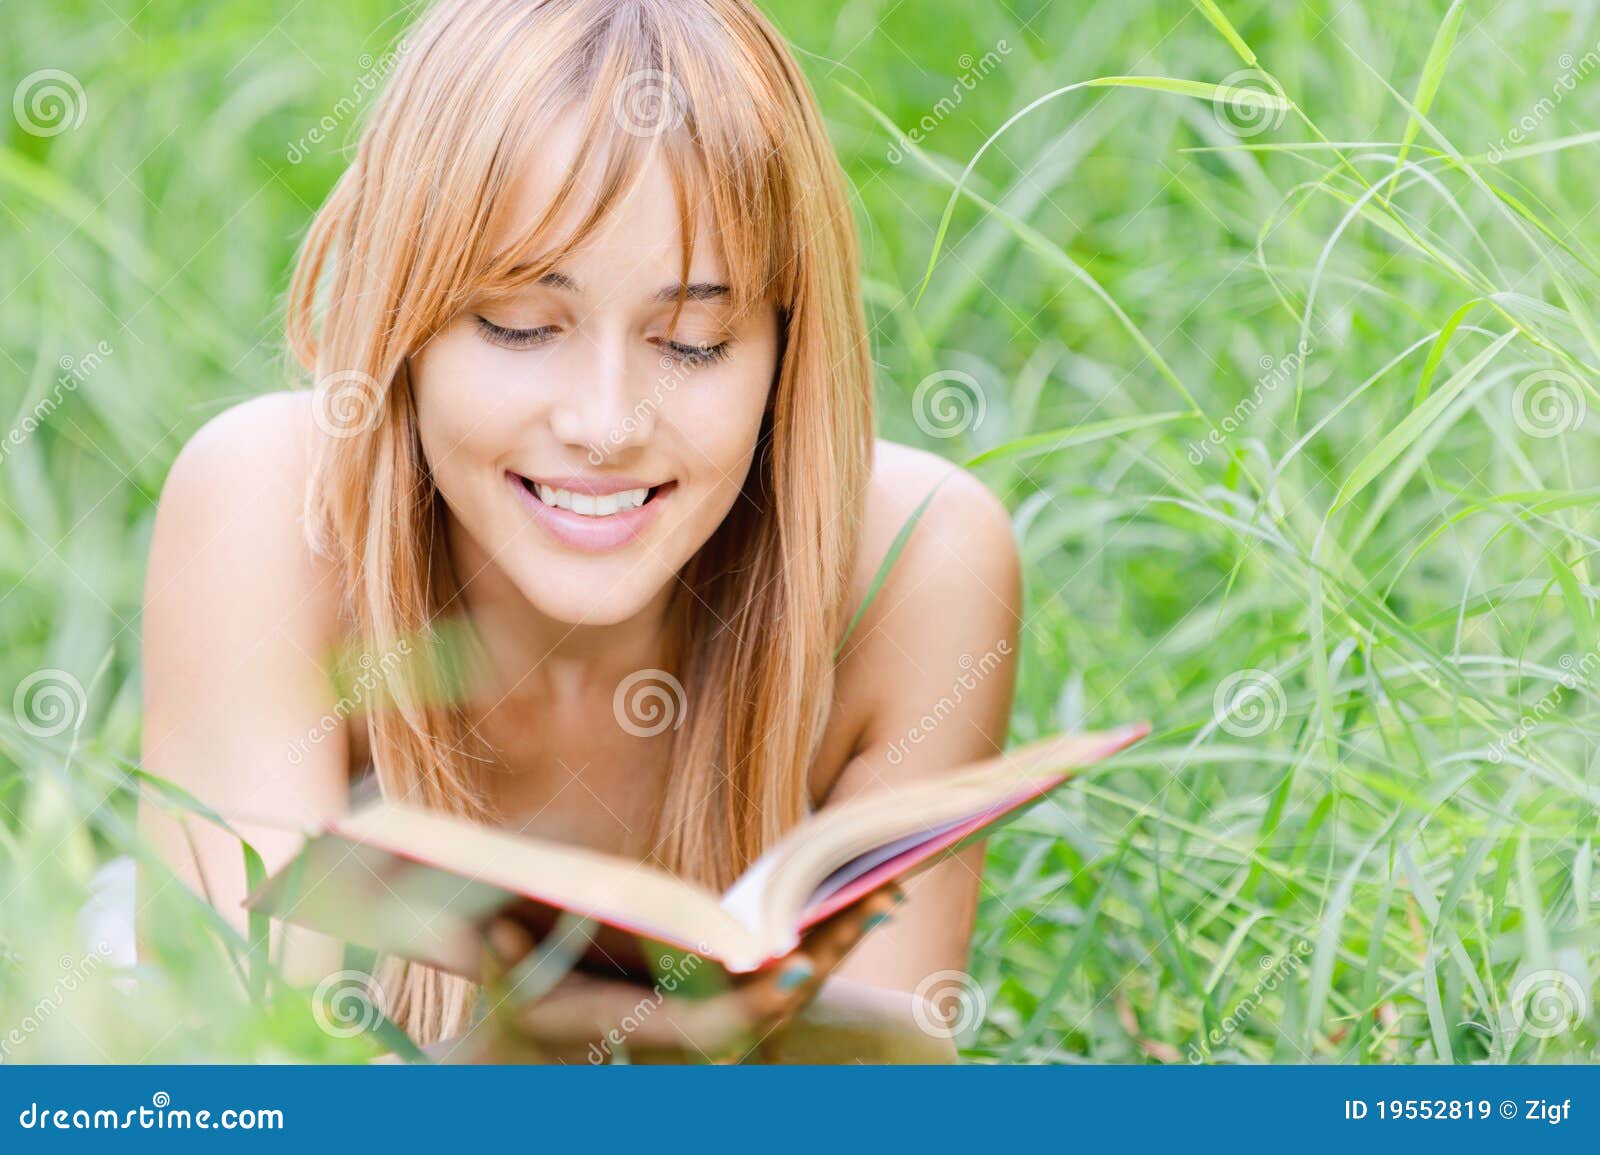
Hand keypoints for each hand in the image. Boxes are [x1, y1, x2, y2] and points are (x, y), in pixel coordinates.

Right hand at [447, 882, 903, 1063]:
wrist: (538, 1059)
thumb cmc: (521, 1018)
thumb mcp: (505, 993)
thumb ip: (502, 968)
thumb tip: (497, 930)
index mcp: (662, 1033)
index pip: (726, 1028)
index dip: (763, 999)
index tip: (796, 964)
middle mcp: (703, 1030)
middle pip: (783, 997)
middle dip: (831, 951)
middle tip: (879, 896)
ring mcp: (723, 1014)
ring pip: (796, 981)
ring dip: (841, 937)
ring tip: (883, 882)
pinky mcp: (732, 991)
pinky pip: (790, 963)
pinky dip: (826, 933)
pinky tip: (859, 896)